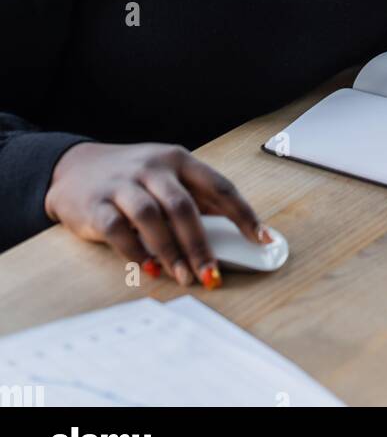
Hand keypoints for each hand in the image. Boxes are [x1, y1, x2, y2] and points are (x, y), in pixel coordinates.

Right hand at [44, 141, 269, 287]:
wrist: (74, 168)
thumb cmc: (132, 177)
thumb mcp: (167, 176)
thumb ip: (197, 197)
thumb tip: (237, 227)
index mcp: (179, 159)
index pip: (219, 186)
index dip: (243, 214)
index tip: (261, 239)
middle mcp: (153, 167)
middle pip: (183, 206)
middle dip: (201, 244)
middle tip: (211, 274)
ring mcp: (123, 184)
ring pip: (152, 217)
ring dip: (171, 251)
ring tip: (183, 277)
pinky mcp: (96, 205)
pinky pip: (118, 230)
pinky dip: (136, 252)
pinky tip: (148, 268)